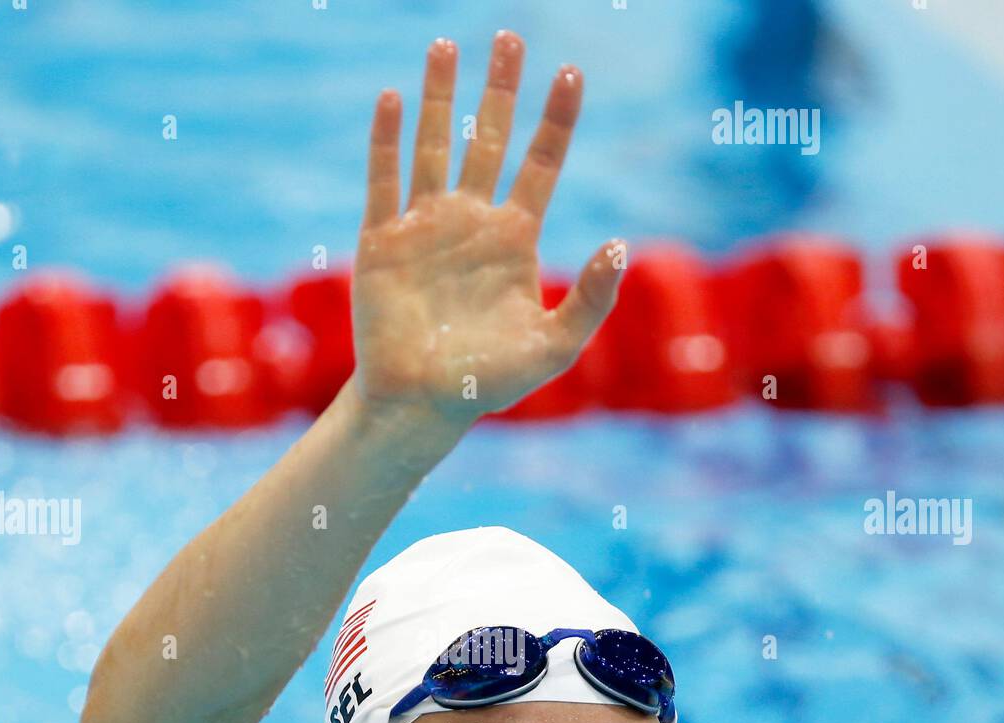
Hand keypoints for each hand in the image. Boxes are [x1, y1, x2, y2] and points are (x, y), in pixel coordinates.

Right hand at [349, 31, 625, 425]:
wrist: (420, 403)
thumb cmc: (488, 383)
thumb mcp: (553, 347)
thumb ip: (591, 300)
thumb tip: (620, 243)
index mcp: (512, 240)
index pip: (541, 164)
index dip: (556, 120)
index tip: (572, 72)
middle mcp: (471, 222)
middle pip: (488, 139)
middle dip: (500, 90)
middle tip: (510, 37)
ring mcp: (425, 226)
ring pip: (433, 146)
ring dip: (439, 98)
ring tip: (446, 45)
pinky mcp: (383, 240)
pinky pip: (384, 179)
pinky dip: (386, 139)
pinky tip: (392, 98)